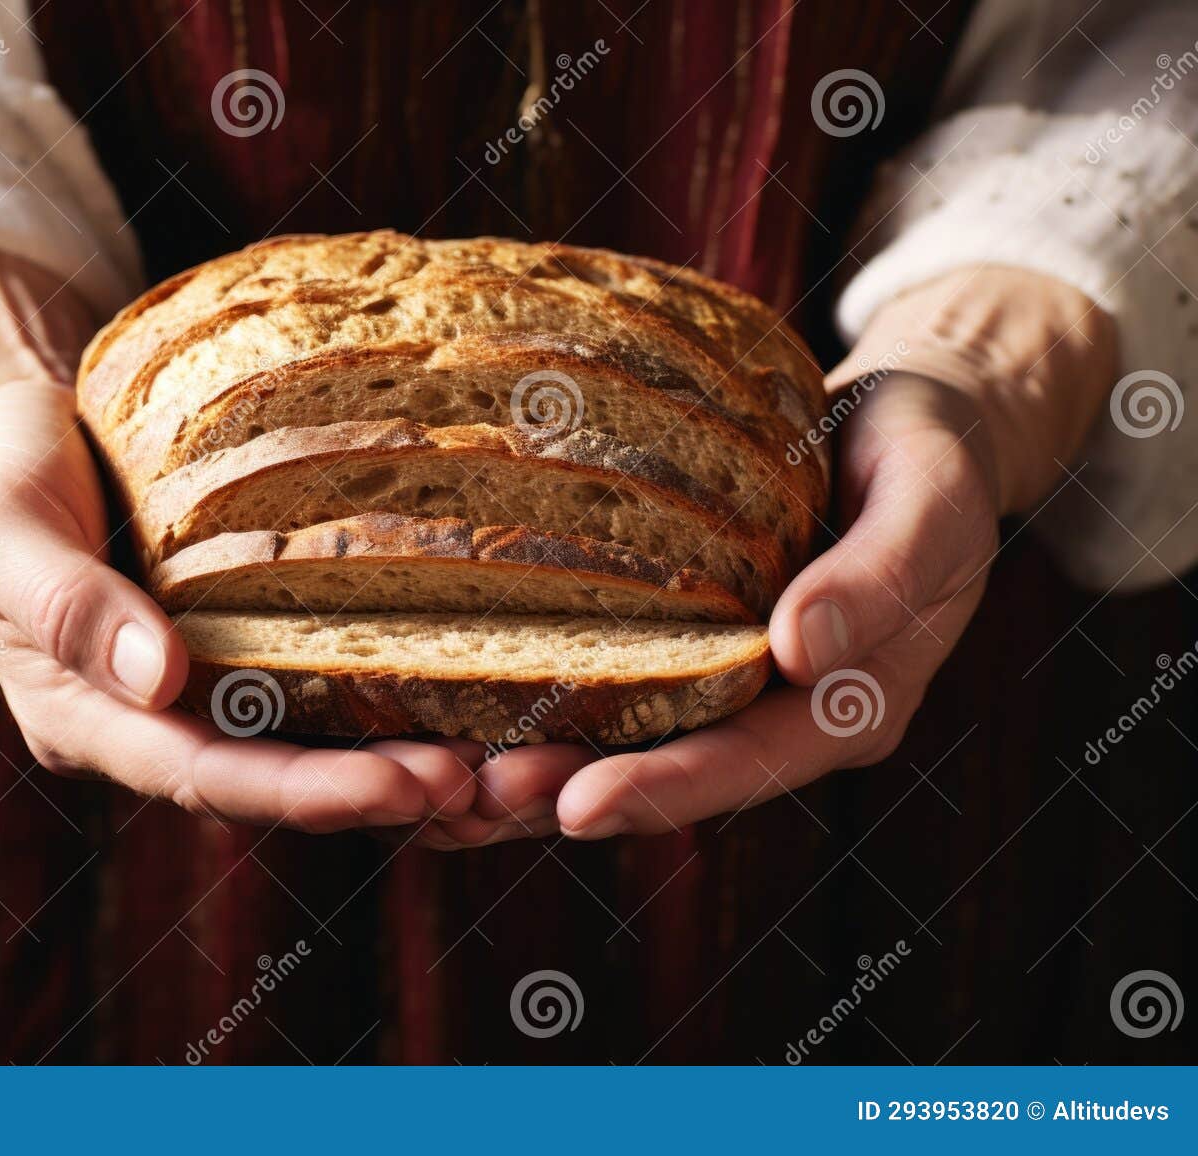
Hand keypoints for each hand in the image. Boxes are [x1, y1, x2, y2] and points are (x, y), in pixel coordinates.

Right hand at [0, 245, 476, 831]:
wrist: (26, 437)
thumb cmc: (3, 474)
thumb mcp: (4, 530)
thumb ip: (67, 606)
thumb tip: (160, 679)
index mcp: (84, 720)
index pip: (200, 774)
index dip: (299, 792)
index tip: (395, 786)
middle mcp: (154, 726)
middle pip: (273, 782)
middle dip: (375, 792)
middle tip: (477, 786)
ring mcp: (203, 694)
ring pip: (308, 752)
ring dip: (401, 764)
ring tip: (500, 766)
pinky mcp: (244, 652)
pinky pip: (321, 691)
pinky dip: (392, 705)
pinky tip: (471, 700)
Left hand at [415, 267, 1118, 845]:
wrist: (904, 426)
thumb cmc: (927, 458)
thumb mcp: (932, 501)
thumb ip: (884, 575)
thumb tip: (802, 650)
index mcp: (846, 707)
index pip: (749, 763)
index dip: (667, 791)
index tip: (579, 806)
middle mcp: (777, 715)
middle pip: (668, 773)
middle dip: (569, 793)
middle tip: (473, 802)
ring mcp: (726, 685)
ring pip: (627, 745)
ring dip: (538, 766)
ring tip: (444, 777)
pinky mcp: (685, 643)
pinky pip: (612, 685)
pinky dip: (542, 701)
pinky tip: (459, 701)